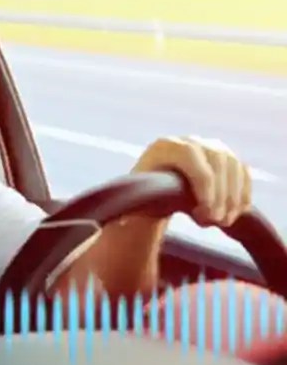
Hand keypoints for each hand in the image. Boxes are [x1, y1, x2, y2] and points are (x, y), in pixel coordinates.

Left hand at [133, 136, 251, 226]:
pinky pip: (243, 172)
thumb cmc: (142, 198)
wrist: (157, 190)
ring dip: (234, 197)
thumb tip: (121, 223)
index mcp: (165, 146)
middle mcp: (191, 141)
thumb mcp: (135, 200)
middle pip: (218, 161)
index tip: (204, 215)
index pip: (191, 157)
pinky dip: (243, 193)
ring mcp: (212, 146)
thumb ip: (130, 207)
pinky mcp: (227, 158)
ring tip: (223, 222)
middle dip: (220, 195)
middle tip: (216, 222)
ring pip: (234, 166)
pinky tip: (236, 214)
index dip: (203, 186)